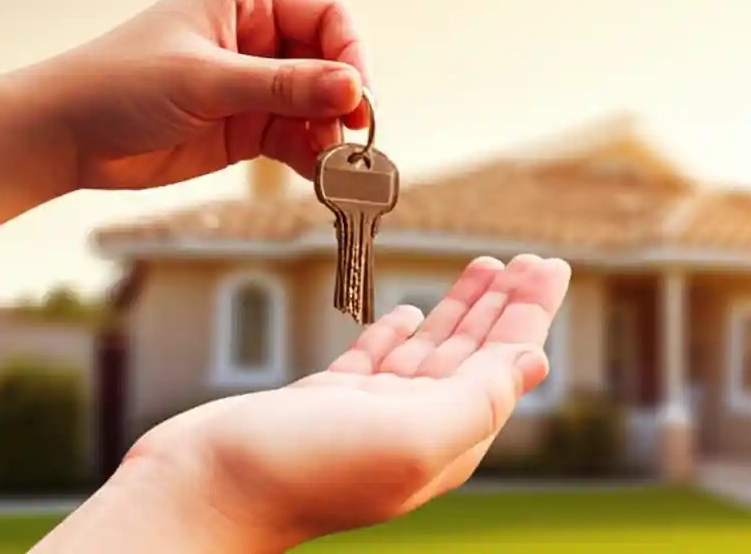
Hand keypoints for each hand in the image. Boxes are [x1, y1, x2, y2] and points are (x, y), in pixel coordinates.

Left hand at [30, 0, 370, 189]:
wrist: (64, 137)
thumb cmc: (119, 85)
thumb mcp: (207, 81)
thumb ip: (283, 87)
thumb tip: (352, 87)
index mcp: (244, 2)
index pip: (325, 16)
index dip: (349, 53)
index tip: (356, 95)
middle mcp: (255, 41)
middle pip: (328, 64)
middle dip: (342, 100)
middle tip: (350, 136)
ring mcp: (252, 87)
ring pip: (316, 107)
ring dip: (329, 134)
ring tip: (331, 163)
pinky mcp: (245, 128)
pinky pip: (296, 139)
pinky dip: (311, 156)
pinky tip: (316, 174)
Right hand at [33, 255, 570, 552]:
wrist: (202, 489)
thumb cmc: (302, 471)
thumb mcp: (410, 436)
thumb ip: (478, 398)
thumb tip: (535, 361)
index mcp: (445, 438)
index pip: (505, 364)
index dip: (530, 313)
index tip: (549, 266)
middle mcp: (414, 428)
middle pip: (476, 354)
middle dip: (505, 306)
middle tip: (528, 260)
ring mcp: (367, 416)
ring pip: (430, 351)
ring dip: (460, 309)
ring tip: (485, 269)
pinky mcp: (323, 403)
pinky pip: (376, 360)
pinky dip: (397, 331)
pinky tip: (410, 312)